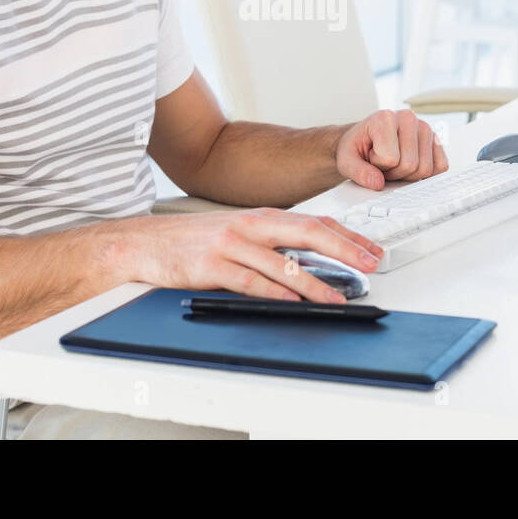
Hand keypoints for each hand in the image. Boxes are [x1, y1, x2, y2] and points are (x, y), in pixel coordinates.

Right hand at [124, 209, 383, 303]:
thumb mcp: (238, 233)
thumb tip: (311, 261)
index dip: (349, 237)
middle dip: (345, 250)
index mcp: (261, 217)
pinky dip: (274, 292)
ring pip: (283, 263)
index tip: (373, 250)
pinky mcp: (212, 265)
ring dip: (315, 283)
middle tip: (371, 264)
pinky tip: (292, 301)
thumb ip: (271, 244)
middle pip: (308, 233)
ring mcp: (231, 244)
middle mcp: (250, 225)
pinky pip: (249, 280)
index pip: (315, 223)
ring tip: (337, 298)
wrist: (144, 243)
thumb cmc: (193, 241)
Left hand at [335, 109, 447, 189]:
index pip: (390, 159)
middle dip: (394, 172)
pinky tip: (410, 162)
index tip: (371, 157)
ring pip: (426, 169)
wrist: (363, 140)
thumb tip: (376, 183)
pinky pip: (441, 166)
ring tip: (395, 161)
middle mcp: (408, 118)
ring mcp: (425, 128)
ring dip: (408, 174)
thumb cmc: (356, 147)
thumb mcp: (347, 161)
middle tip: (383, 162)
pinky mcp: (436, 140)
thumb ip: (358, 172)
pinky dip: (424, 173)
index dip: (378, 166)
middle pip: (411, 165)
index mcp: (385, 118)